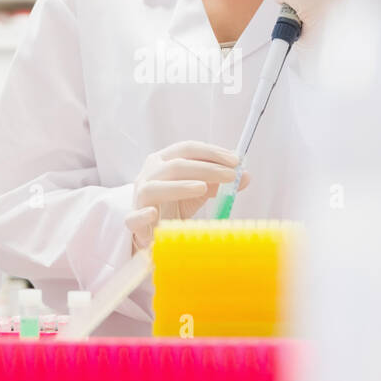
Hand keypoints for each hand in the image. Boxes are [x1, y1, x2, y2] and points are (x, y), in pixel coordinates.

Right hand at [125, 141, 250, 250]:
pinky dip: (143, 215)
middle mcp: (149, 174)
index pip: (187, 149)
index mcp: (164, 161)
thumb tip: (246, 176)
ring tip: (203, 188)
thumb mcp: (198, 191)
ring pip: (155, 186)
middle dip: (206, 168)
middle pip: (176, 165)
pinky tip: (154, 214)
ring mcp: (139, 196)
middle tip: (230, 175)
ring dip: (180, 186)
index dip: (212, 152)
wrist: (152, 231)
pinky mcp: (133, 220)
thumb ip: (219, 183)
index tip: (236, 161)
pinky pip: (134, 216)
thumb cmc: (174, 205)